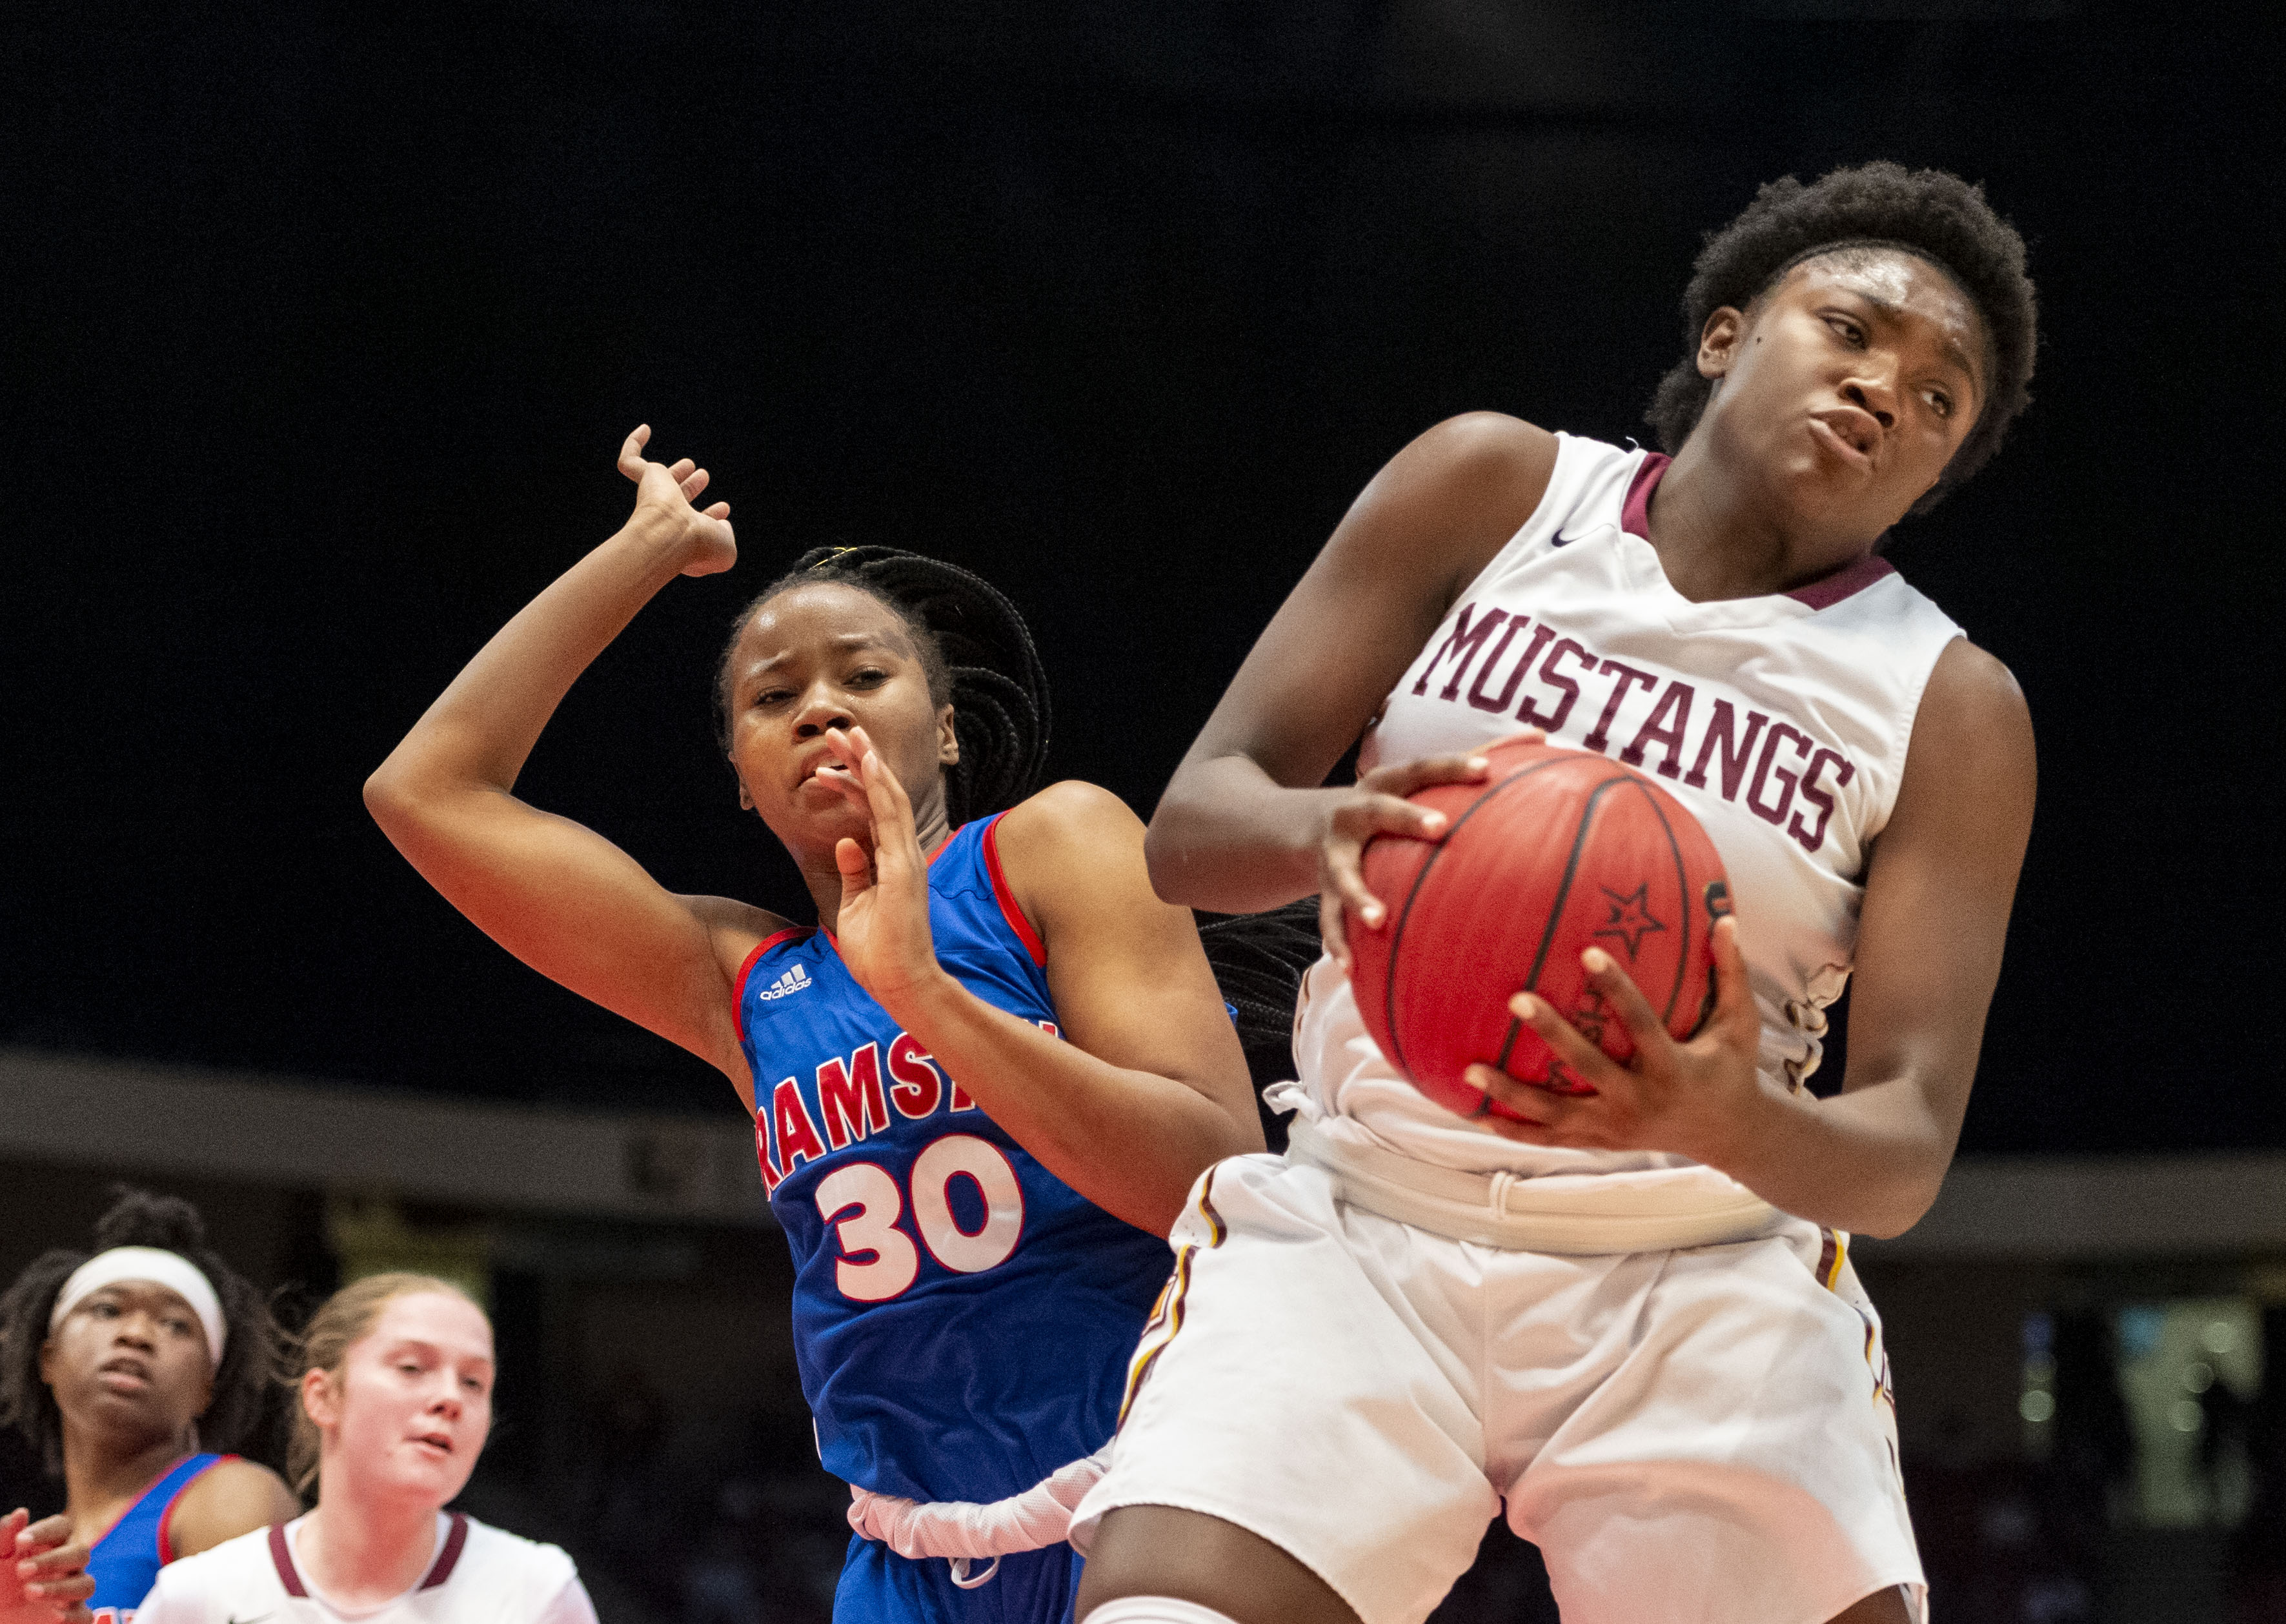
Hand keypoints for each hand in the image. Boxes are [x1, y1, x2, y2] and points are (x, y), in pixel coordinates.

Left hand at [2, 1509, 94, 1623]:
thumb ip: (3, 1539)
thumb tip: (20, 1513)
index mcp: (47, 1547)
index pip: (62, 1527)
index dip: (46, 1531)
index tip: (20, 1541)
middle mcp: (63, 1567)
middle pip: (81, 1553)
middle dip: (53, 1560)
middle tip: (21, 1571)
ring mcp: (68, 1595)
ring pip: (86, 1584)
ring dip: (60, 1587)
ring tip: (29, 1593)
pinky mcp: (69, 1619)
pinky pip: (84, 1616)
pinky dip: (72, 1615)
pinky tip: (52, 1615)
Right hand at [616, 424, 735, 575]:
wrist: (672, 537)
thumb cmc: (699, 546)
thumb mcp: (725, 549)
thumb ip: (725, 536)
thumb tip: (722, 523)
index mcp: (681, 539)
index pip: (696, 524)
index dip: (710, 516)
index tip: (724, 508)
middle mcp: (665, 519)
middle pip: (678, 500)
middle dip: (690, 488)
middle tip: (703, 477)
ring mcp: (653, 498)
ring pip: (659, 481)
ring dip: (674, 472)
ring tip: (690, 464)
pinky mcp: (645, 478)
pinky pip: (631, 460)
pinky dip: (634, 443)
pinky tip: (645, 429)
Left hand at [814, 726, 947, 1014]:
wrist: (898, 984)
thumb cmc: (878, 954)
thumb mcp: (856, 907)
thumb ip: (855, 873)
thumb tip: (845, 844)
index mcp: (892, 862)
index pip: (873, 812)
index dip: (853, 784)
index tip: (829, 766)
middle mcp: (904, 854)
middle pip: (882, 796)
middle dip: (860, 762)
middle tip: (837, 733)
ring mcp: (907, 858)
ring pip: (890, 797)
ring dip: (869, 764)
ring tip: (848, 735)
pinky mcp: (905, 868)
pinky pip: (894, 819)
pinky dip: (881, 788)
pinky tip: (868, 765)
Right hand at [1318, 732, 1539, 970]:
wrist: (1306, 827)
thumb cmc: (1388, 803)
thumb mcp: (1418, 780)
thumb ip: (1478, 758)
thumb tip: (1540, 734)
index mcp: (1385, 784)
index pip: (1421, 769)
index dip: (1451, 766)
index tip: (1485, 770)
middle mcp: (1355, 813)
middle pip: (1380, 810)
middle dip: (1407, 818)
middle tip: (1440, 828)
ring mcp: (1335, 852)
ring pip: (1343, 873)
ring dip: (1358, 895)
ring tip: (1378, 920)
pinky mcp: (1323, 888)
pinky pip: (1329, 918)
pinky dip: (1337, 942)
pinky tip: (1350, 967)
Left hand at [1461, 916, 1769, 1167]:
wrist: (1731, 1137)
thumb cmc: (1734, 1071)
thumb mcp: (1741, 1026)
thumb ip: (1732, 972)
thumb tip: (1726, 916)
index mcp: (1672, 1068)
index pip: (1640, 1022)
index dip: (1615, 987)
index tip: (1586, 951)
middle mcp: (1640, 1101)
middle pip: (1587, 1066)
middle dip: (1551, 1033)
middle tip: (1514, 998)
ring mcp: (1616, 1127)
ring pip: (1556, 1113)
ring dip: (1510, 1094)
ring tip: (1469, 1070)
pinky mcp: (1601, 1142)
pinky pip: (1552, 1138)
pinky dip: (1515, 1130)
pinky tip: (1477, 1116)